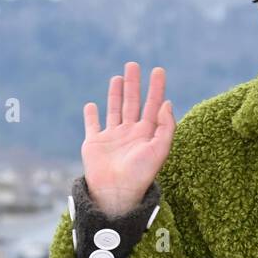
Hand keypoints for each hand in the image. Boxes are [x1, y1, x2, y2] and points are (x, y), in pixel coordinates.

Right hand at [82, 62, 175, 215]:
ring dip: (115, 94)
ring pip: (114, 109)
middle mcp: (130, 133)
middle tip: (133, 65)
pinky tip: (91, 105)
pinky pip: (92, 126)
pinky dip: (90, 115)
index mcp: (146, 134)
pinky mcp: (94, 143)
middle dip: (134, 84)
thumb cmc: (141, 174)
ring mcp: (112, 137)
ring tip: (118, 77)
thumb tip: (166, 103)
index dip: (156, 88)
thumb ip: (166, 127)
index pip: (153, 106)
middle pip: (132, 103)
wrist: (116, 192)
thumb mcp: (160, 150)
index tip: (158, 70)